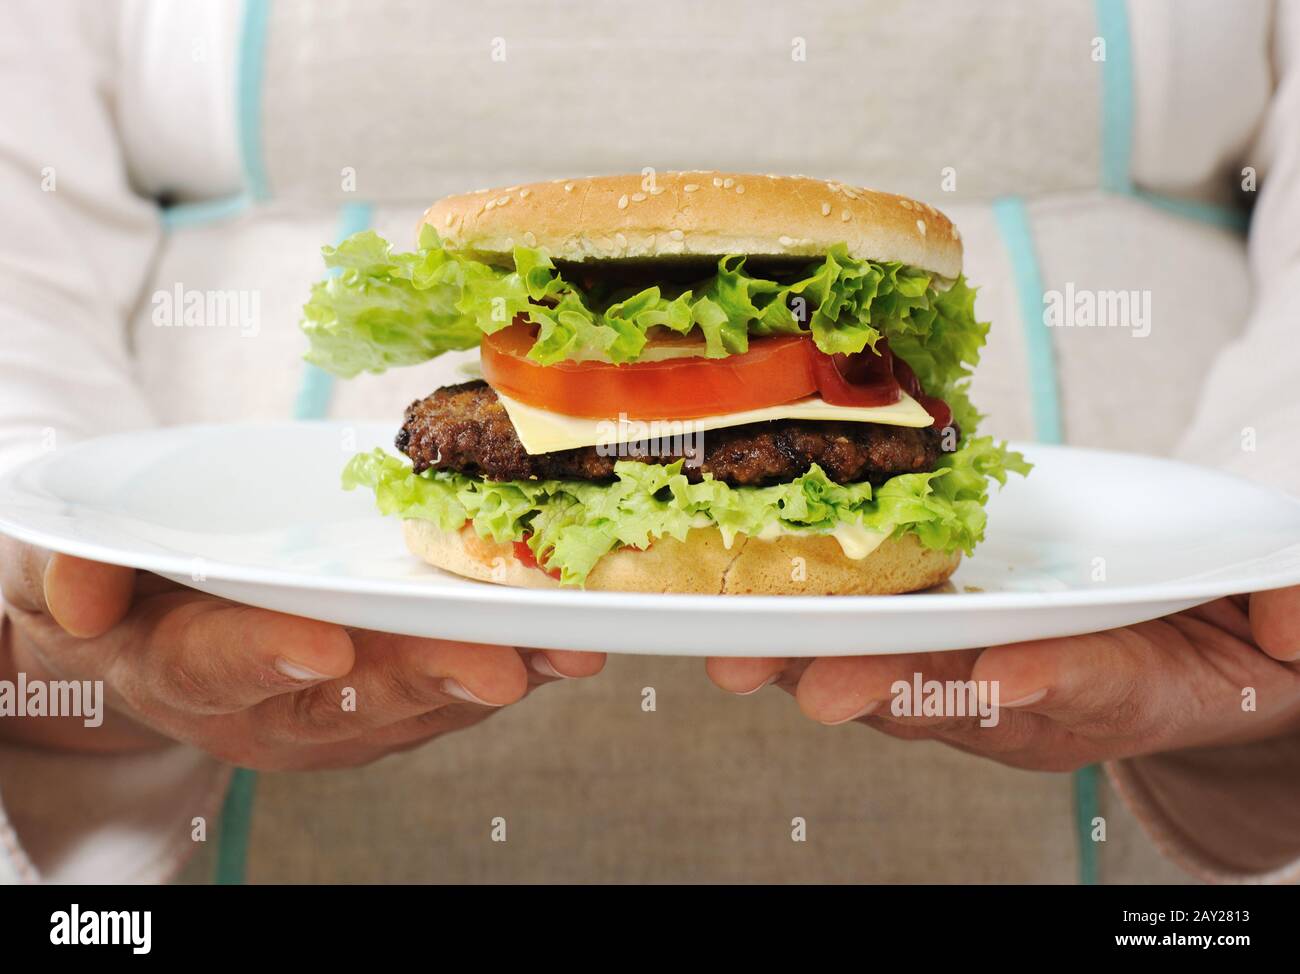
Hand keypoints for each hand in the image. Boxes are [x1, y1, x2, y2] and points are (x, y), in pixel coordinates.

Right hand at [0, 542, 603, 769]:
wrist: (159, 619)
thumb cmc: (122, 583)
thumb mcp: (67, 563)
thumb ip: (71, 570)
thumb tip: (80, 594)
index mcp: (180, 668)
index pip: (218, 669)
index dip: (266, 659)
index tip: (324, 646)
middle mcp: (269, 704)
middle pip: (349, 698)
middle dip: (425, 681)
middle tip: (495, 667)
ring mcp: (339, 705)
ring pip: (419, 700)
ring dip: (496, 674)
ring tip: (563, 648)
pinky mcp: (391, 690)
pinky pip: (452, 685)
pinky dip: (512, 661)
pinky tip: (565, 638)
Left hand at [706, 589, 1299, 770]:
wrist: (1174, 642)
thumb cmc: (1210, 637)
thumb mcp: (1267, 629)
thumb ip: (1279, 609)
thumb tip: (1288, 625)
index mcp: (1113, 690)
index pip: (1078, 685)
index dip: (1044, 681)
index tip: (1004, 680)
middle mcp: (1028, 689)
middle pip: (951, 688)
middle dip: (881, 685)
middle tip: (814, 688)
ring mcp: (971, 664)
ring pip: (889, 664)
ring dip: (815, 657)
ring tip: (744, 651)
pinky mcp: (936, 629)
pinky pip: (867, 628)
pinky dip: (812, 621)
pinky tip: (754, 613)